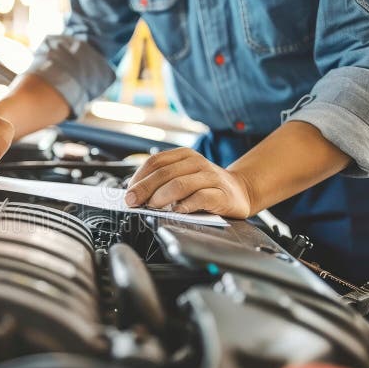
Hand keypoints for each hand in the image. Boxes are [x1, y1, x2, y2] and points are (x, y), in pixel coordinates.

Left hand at [124, 148, 253, 218]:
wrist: (240, 191)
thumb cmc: (205, 187)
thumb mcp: (183, 178)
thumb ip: (162, 183)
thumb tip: (135, 195)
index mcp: (184, 156)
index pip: (156, 162)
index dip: (139, 178)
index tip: (128, 193)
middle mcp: (197, 163)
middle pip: (164, 173)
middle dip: (144, 189)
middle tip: (133, 202)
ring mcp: (210, 177)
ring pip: (180, 184)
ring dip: (161, 197)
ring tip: (152, 207)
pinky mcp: (222, 194)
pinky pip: (201, 198)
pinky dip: (186, 205)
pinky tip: (176, 211)